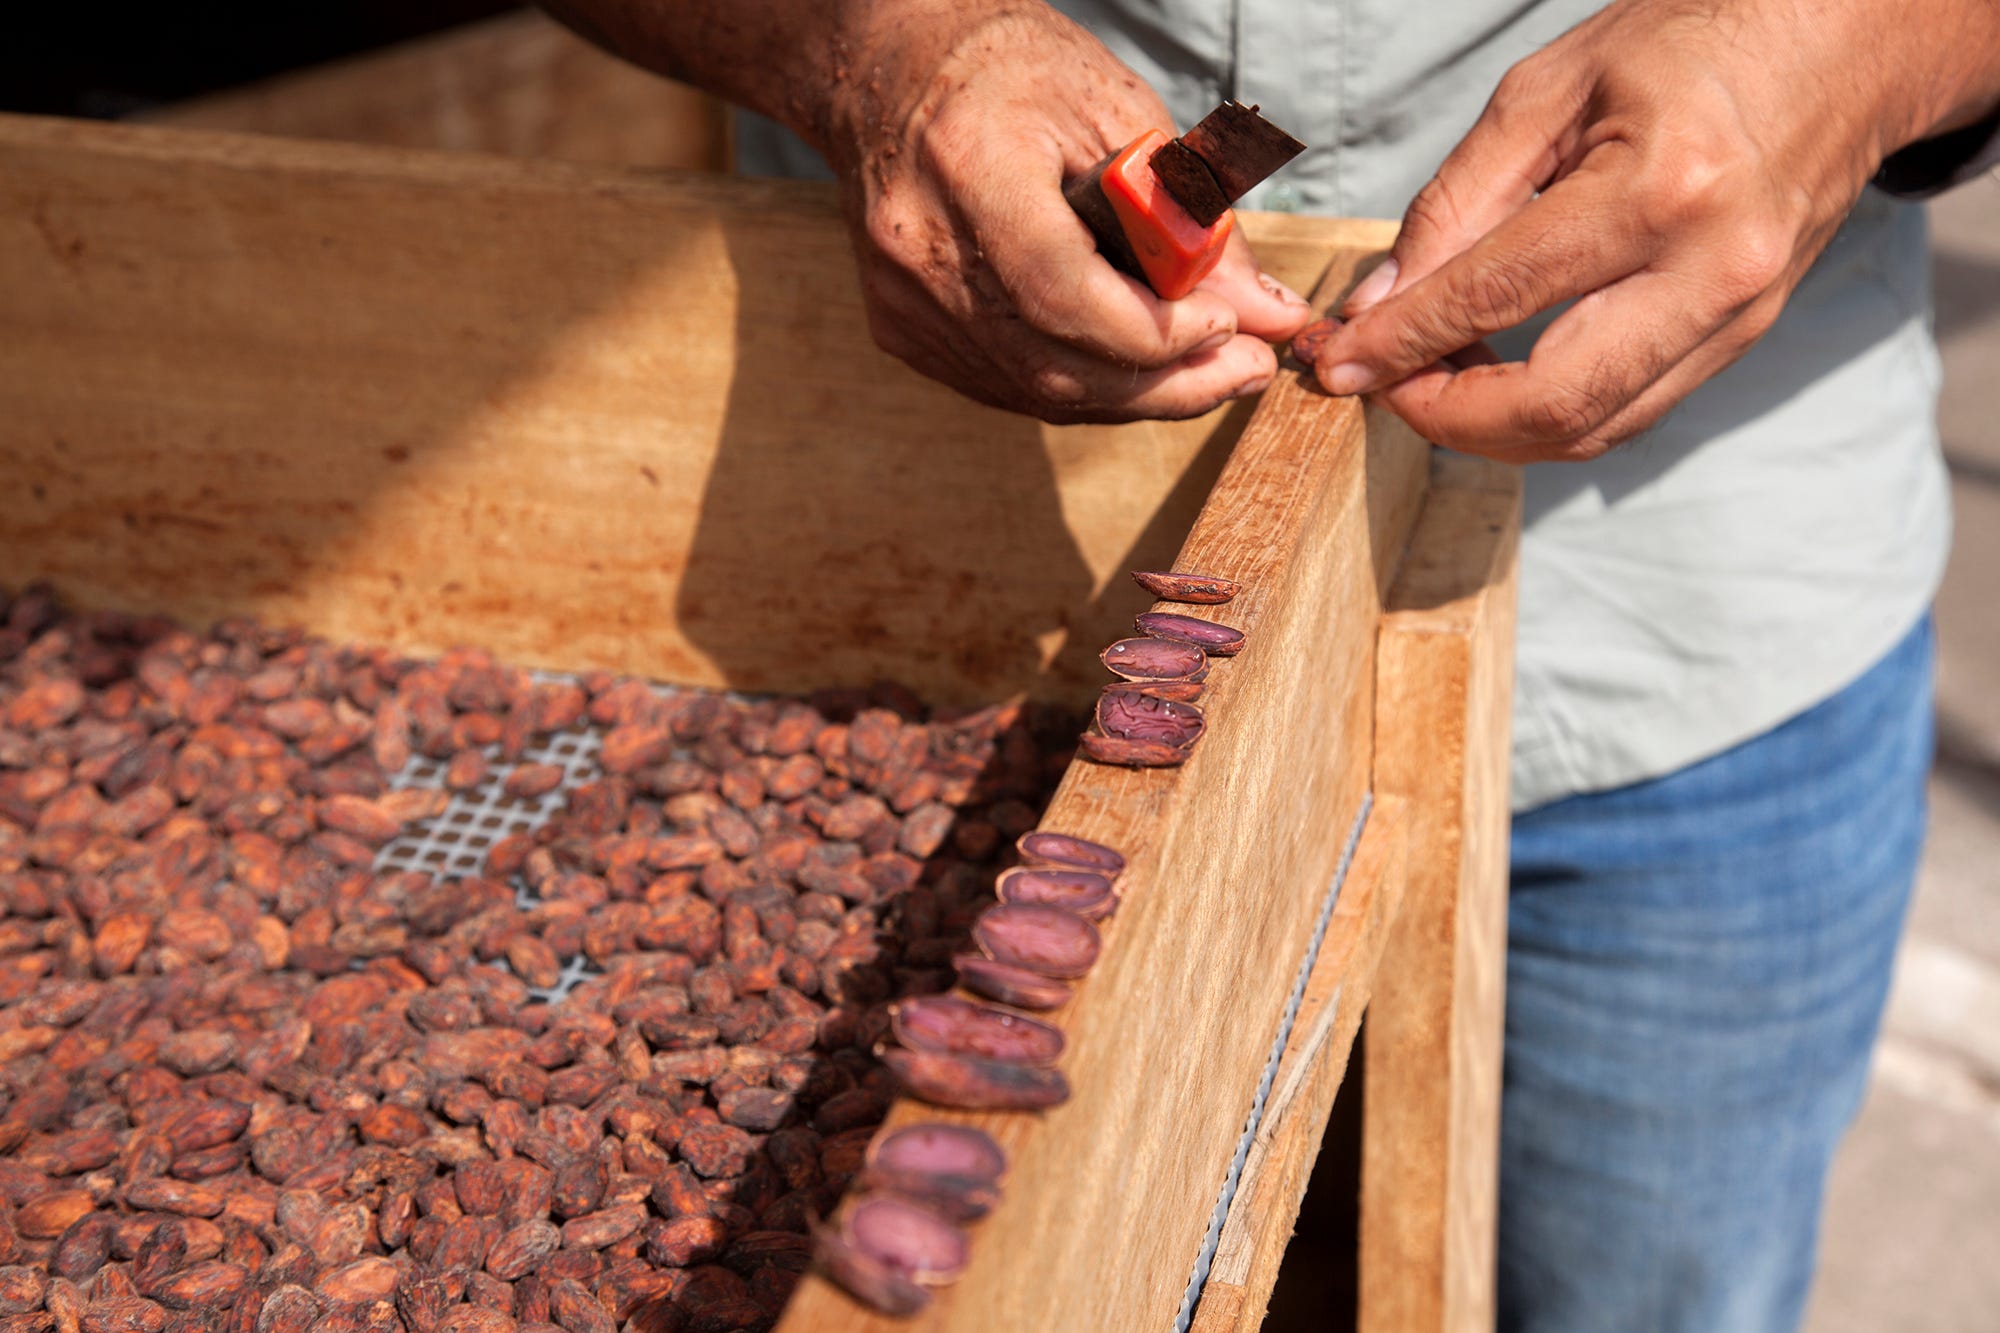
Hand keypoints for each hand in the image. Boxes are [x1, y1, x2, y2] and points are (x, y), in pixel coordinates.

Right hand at [821, 4, 1310, 422]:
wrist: (892, 76)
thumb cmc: (1008, 74)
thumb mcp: (1118, 114)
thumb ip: (1192, 219)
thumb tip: (1268, 314)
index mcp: (969, 168)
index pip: (1063, 293)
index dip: (1155, 334)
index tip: (1230, 326)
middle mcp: (921, 250)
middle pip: (1055, 366)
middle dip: (1169, 384)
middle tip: (1245, 368)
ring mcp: (904, 302)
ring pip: (1038, 392)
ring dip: (1136, 394)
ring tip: (1208, 369)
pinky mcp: (903, 331)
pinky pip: (1009, 386)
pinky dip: (1083, 386)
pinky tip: (1134, 364)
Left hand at [1301, 0, 1999, 461]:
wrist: (1838, 46)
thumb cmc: (1686, 47)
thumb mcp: (1547, 89)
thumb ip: (1455, 203)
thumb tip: (1382, 303)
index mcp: (1658, 189)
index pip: (1496, 297)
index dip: (1401, 343)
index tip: (1335, 364)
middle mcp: (1709, 270)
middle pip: (1552, 404)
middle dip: (1443, 416)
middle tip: (1381, 386)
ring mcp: (1737, 317)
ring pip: (1591, 428)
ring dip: (1490, 430)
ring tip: (1428, 382)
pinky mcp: (1743, 340)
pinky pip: (1628, 412)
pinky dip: (1546, 416)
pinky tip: (1494, 380)